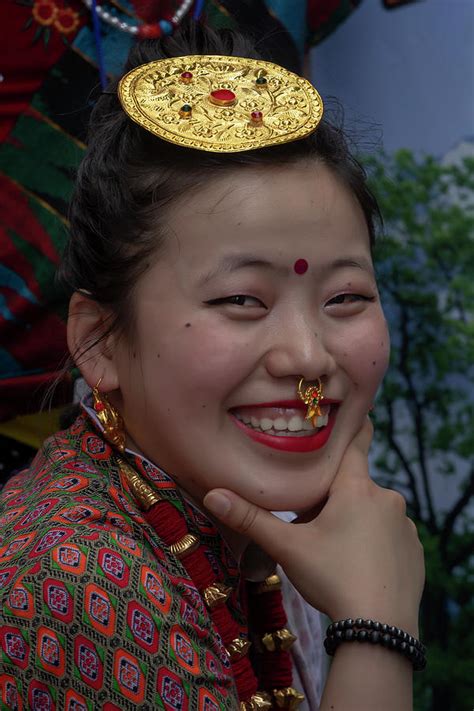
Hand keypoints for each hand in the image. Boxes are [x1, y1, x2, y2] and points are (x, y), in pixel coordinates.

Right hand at [204, 419, 424, 634]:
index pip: (356, 444)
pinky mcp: (415, 551)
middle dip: (335, 497)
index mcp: (356, 488)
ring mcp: (405, 525)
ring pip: (372, 511)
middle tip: (313, 522)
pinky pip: (390, 535)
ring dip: (354, 521)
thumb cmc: (332, 577)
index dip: (354, 427)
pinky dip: (375, 542)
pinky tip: (360, 565)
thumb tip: (211, 494)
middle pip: (354, 486)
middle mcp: (386, 498)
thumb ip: (250, 518)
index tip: (358, 411)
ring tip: (335, 551)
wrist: (380, 629)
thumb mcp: (288, 547)